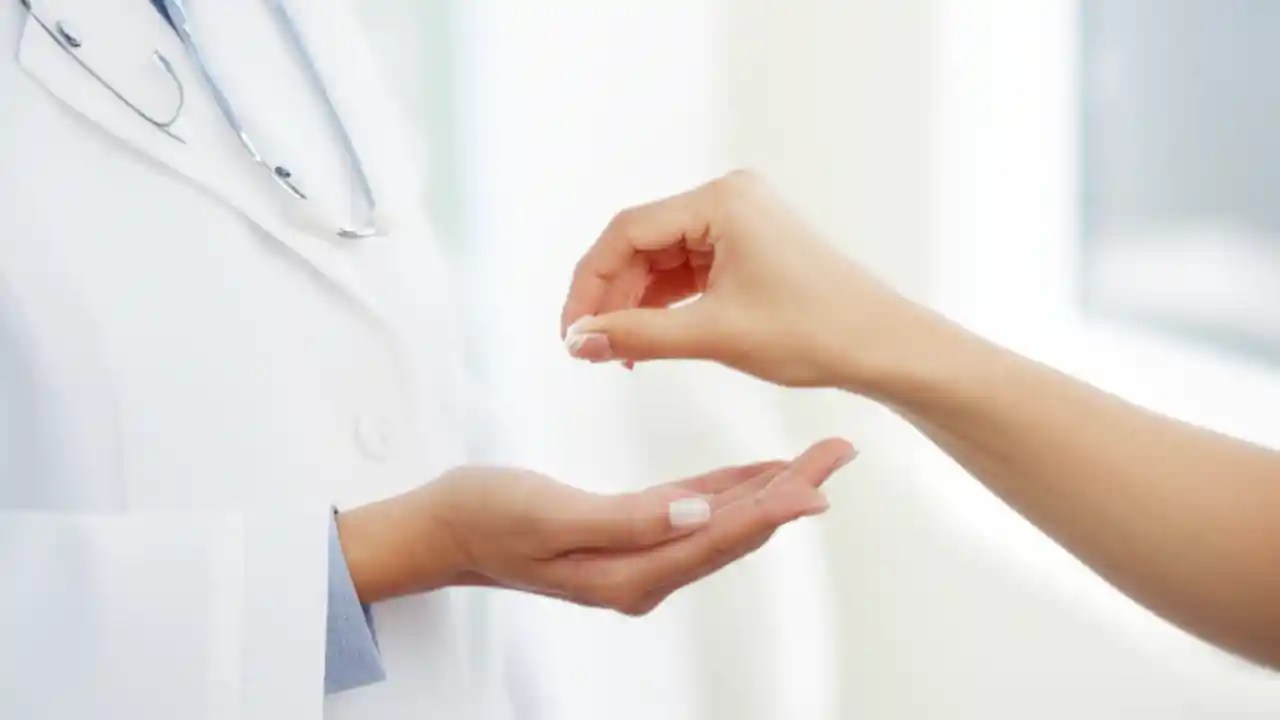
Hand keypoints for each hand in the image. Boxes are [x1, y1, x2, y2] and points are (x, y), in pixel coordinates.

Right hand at [338, 438, 853, 614]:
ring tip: (818, 459)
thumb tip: (701, 517)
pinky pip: (694, 510)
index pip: (718, 538)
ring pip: (723, 519)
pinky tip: (759, 472)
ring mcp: (640, 553)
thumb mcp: (549, 515)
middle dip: (791, 493)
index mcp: (630, 572)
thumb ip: (627, 521)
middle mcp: (645, 570)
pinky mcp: (629, 529)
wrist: (442, 528)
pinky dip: (731, 488)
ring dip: (771, 488)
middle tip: (839, 455)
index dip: (773, 509)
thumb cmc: (485, 517)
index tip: (820, 484)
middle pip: (735, 531)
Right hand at [560, 170, 936, 390]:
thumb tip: (578, 341)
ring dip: (636, 304)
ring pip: (662, 260)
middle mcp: (729, 198)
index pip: (627, 232)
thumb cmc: (815, 331)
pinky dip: (665, 304)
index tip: (572, 332)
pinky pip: (689, 270)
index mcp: (722, 200)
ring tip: (617, 352)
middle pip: (641, 243)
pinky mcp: (749, 247)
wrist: (884, 346)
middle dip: (612, 297)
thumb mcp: (714, 334)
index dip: (589, 284)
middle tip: (590, 348)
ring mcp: (741, 221)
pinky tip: (648, 339)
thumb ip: (637, 335)